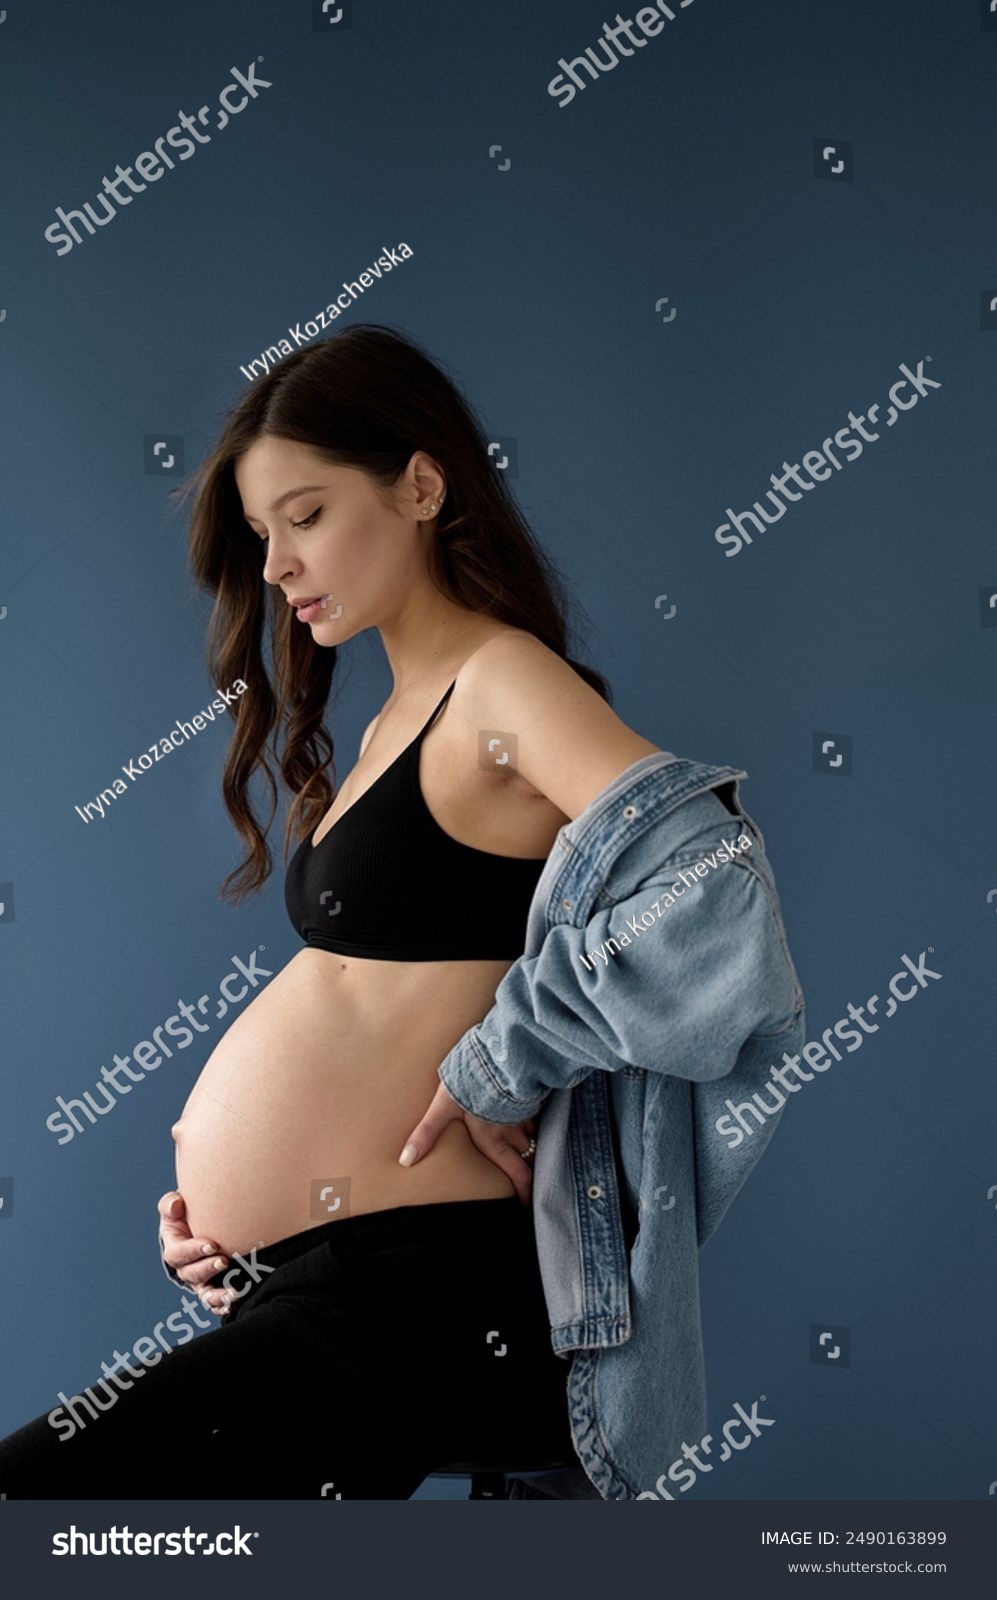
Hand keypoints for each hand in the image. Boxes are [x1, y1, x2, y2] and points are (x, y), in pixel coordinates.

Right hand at [157, 1190, 232, 1316]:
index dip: (193, 1251)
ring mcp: (200, 1281)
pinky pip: (216, 1303)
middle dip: (207, 1269)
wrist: (199, 1227)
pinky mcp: (213, 1288)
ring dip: (218, 1295)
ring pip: (205, 1294)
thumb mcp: (174, 1208)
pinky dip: (223, 1306)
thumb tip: (176, 1204)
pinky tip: (234, 1304)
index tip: (212, 1245)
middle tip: (224, 1261)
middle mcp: (186, 1269)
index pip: (179, 1254)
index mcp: (175, 1250)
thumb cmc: (185, 1217)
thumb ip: (170, 1204)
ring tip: (234, 1292)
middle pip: (192, 1275)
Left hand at [398, 1082, 537, 1204]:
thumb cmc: (469, 1082)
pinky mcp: (526, 1097)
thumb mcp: (443, 1107)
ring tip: (526, 1155)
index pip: (517, 1174)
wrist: (496, 1053)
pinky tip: (525, 1121)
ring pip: (532, 1137)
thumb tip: (405, 1160)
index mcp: (493, 1140)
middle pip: (526, 1158)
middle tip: (530, 1186)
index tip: (526, 1206)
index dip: (524, 1193)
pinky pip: (533, 1117)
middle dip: (529, 1174)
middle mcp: (512, 1132)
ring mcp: (522, 1114)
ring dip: (530, 1147)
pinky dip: (532, 1125)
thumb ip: (426, 1133)